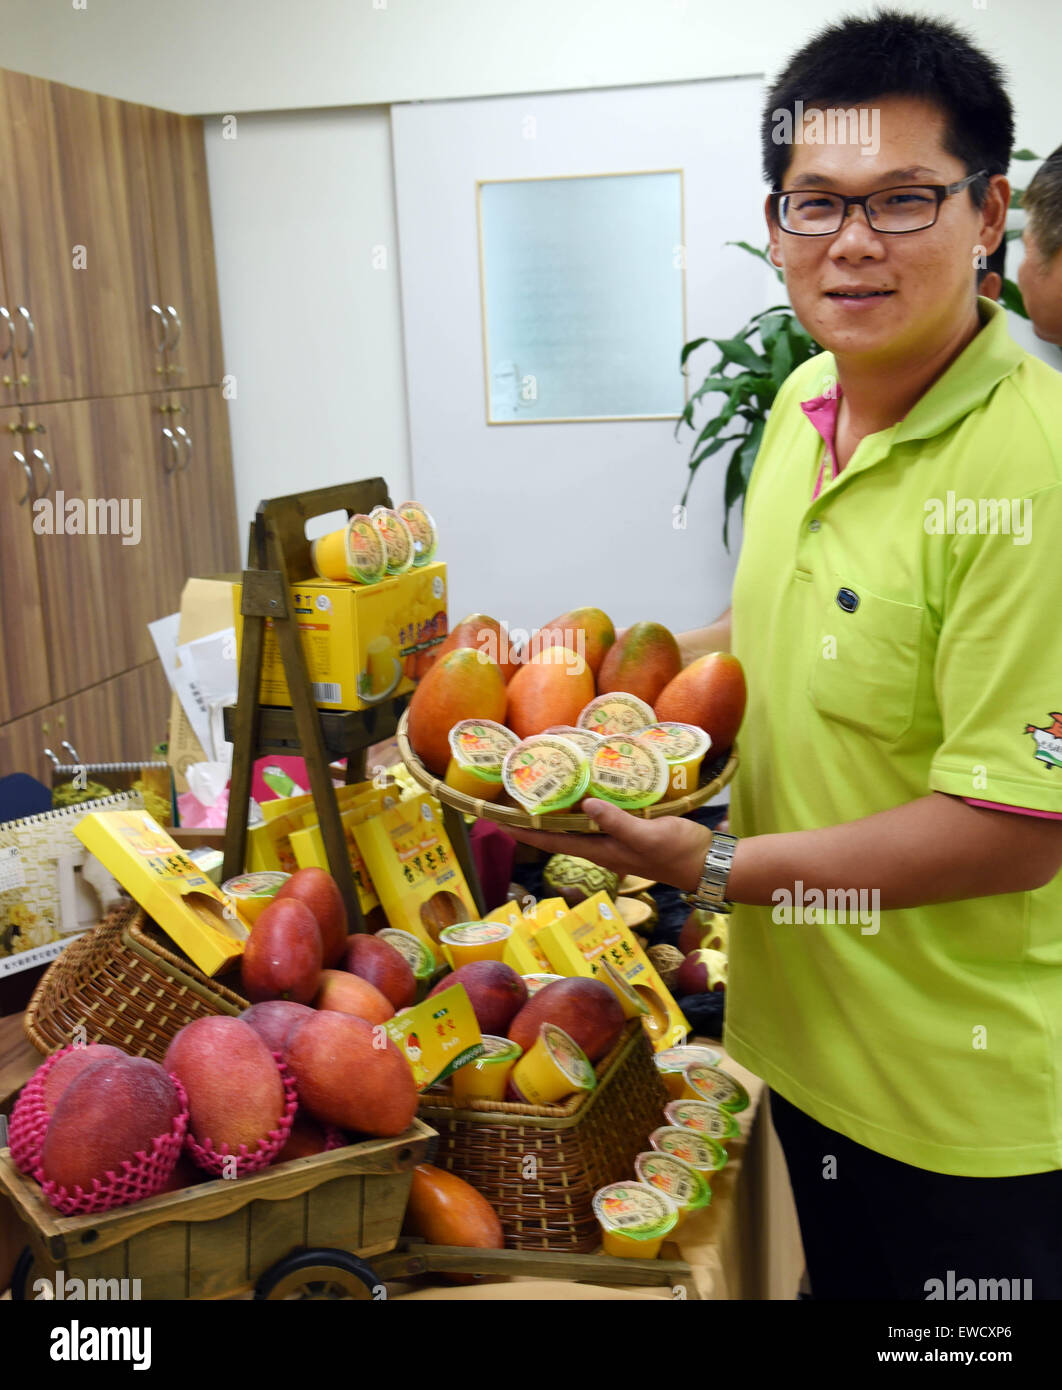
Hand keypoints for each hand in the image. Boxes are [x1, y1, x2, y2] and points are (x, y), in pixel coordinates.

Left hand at [503, 797, 712, 891]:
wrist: (708, 862)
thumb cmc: (677, 852)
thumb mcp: (647, 835)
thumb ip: (617, 821)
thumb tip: (586, 804)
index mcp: (599, 849)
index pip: (551, 840)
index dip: (524, 831)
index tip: (498, 821)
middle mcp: (601, 844)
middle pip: (559, 829)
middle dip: (536, 814)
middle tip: (516, 792)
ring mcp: (616, 836)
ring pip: (579, 819)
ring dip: (560, 804)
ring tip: (544, 783)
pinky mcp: (631, 827)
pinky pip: (601, 811)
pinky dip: (589, 798)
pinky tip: (588, 783)